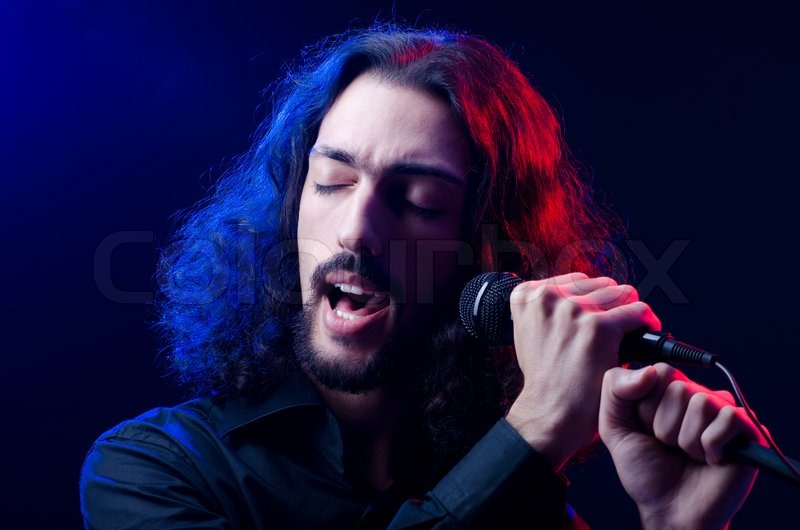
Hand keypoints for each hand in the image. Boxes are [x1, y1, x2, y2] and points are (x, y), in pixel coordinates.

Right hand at [505, 273, 659, 470]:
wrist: (550, 414)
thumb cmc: (546, 381)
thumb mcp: (533, 333)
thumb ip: (550, 310)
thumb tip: (583, 293)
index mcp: (528, 296)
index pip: (577, 281)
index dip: (593, 300)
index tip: (600, 315)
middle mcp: (549, 298)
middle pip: (600, 285)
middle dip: (611, 306)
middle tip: (617, 329)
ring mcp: (573, 311)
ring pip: (621, 295)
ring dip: (628, 315)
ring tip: (630, 334)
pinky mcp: (599, 327)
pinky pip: (638, 312)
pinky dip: (647, 323)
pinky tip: (647, 335)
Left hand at [600, 363, 764, 529]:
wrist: (670, 510)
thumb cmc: (645, 470)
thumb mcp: (614, 428)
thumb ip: (615, 390)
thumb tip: (649, 370)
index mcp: (669, 390)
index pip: (660, 371)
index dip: (647, 406)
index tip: (646, 429)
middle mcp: (698, 395)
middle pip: (679, 388)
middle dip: (664, 426)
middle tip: (669, 446)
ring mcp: (723, 411)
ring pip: (701, 403)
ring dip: (686, 440)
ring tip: (688, 454)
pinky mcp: (747, 430)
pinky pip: (726, 419)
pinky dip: (710, 446)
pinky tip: (710, 460)